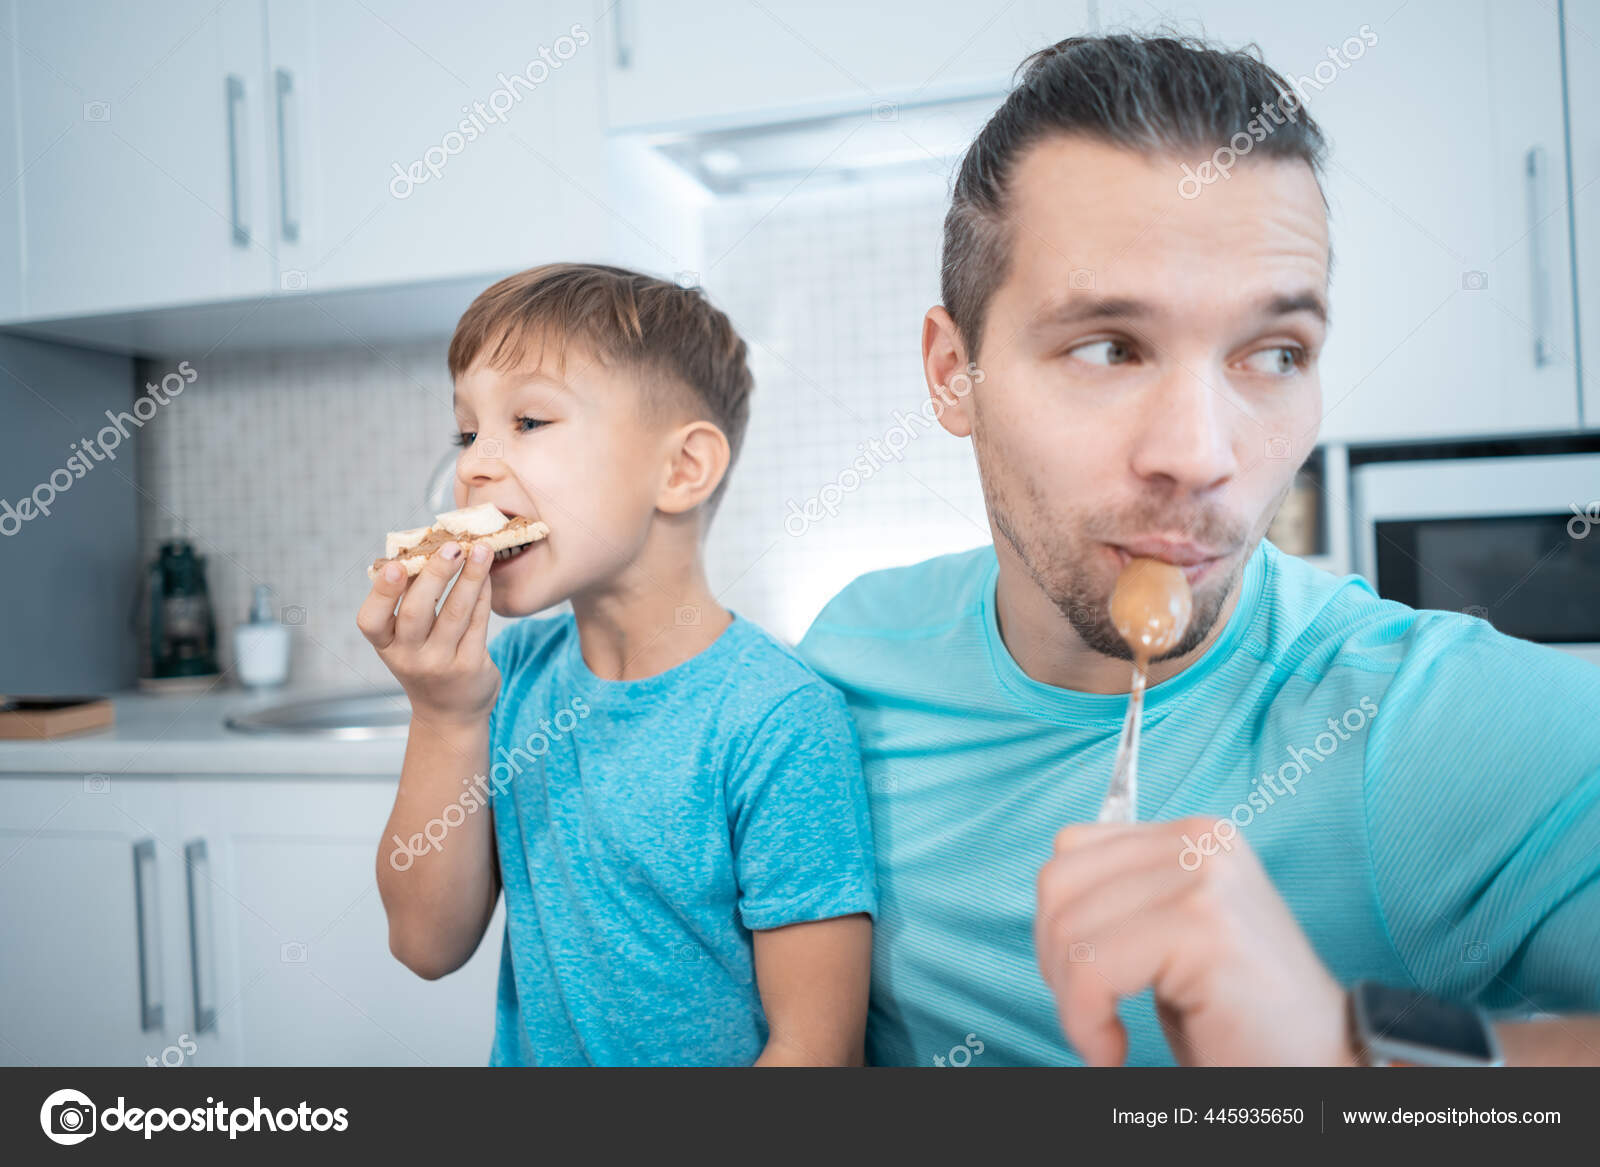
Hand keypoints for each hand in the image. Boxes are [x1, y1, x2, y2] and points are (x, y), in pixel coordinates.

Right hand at [356, 542, 499, 727]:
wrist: (450, 713)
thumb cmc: (425, 662)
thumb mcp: (405, 641)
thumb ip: (407, 603)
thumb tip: (424, 547)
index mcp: (386, 646)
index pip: (371, 621)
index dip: (381, 593)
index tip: (394, 565)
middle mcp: (409, 658)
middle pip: (417, 612)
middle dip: (435, 575)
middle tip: (451, 546)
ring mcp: (441, 664)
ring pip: (455, 613)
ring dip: (470, 578)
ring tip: (482, 550)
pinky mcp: (471, 666)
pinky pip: (479, 622)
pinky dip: (483, 594)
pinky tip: (487, 574)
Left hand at [1034, 817, 1356, 1065]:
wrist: (1322, 1068)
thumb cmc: (1238, 1018)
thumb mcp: (1172, 934)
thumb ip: (1124, 895)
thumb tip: (1052, 897)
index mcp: (1193, 835)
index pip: (1071, 851)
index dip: (1058, 926)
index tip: (1087, 985)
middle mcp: (1202, 840)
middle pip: (1059, 882)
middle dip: (1055, 960)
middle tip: (1092, 1014)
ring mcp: (1206, 877)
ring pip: (1068, 927)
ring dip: (1072, 999)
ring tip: (1106, 1035)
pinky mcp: (1204, 926)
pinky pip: (1091, 969)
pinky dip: (1086, 1022)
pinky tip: (1114, 1050)